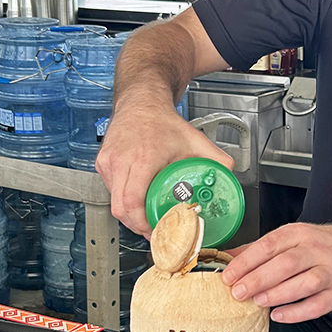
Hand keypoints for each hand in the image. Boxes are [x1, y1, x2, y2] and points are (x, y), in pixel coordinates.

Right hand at [96, 104, 233, 236]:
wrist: (141, 101)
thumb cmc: (162, 120)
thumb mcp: (194, 139)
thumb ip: (216, 157)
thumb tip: (229, 174)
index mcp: (143, 159)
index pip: (133, 202)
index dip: (141, 223)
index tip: (154, 230)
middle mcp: (121, 161)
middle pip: (120, 208)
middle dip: (136, 225)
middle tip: (152, 230)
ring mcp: (108, 162)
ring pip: (113, 201)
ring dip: (129, 213)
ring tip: (145, 217)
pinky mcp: (102, 163)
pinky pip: (110, 190)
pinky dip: (122, 199)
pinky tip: (136, 198)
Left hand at [221, 223, 331, 322]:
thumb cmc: (320, 246)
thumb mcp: (292, 238)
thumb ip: (260, 249)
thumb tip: (228, 257)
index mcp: (299, 234)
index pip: (269, 245)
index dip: (246, 261)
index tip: (228, 275)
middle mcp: (316, 250)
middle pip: (285, 264)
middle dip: (258, 279)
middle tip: (238, 292)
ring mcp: (329, 272)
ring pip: (304, 283)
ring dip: (277, 294)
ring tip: (257, 302)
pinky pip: (317, 304)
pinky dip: (297, 312)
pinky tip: (279, 315)